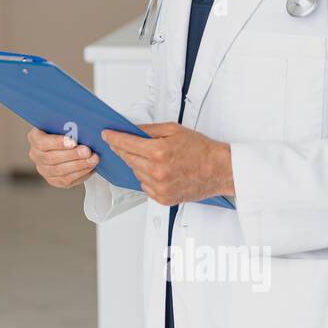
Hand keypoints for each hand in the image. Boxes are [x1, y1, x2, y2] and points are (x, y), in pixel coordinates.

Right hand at [28, 128, 99, 187]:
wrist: (65, 143)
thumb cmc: (65, 130)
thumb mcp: (63, 123)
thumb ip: (68, 125)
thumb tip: (81, 127)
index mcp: (35, 138)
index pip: (42, 143)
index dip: (58, 143)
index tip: (74, 142)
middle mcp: (36, 155)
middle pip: (51, 158)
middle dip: (72, 155)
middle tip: (87, 151)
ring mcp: (43, 169)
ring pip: (59, 171)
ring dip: (79, 166)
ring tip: (93, 159)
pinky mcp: (53, 180)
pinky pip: (65, 181)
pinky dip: (80, 174)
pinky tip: (90, 168)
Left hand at [101, 123, 234, 206]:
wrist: (220, 170)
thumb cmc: (201, 149)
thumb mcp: (174, 130)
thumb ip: (149, 129)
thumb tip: (130, 130)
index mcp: (158, 152)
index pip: (126, 144)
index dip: (113, 138)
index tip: (106, 135)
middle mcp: (157, 172)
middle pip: (128, 159)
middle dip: (124, 150)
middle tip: (123, 143)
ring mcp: (159, 187)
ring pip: (135, 173)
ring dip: (138, 164)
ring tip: (154, 158)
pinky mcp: (163, 198)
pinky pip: (144, 186)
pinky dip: (147, 177)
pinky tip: (159, 171)